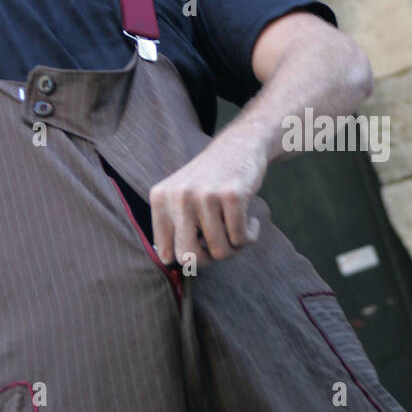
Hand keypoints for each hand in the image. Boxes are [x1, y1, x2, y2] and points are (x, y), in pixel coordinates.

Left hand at [149, 135, 266, 268]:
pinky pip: (241, 238)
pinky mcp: (232, 195)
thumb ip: (173, 228)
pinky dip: (249, 236)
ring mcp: (204, 195)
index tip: (201, 246)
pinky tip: (251, 220)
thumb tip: (177, 265)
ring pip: (220, 251)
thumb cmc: (209, 182)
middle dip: (209, 260)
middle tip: (220, 246)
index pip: (166, 254)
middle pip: (189, 258)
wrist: (238, 146)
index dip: (187, 258)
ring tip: (238, 229)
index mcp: (160, 198)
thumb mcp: (180, 197)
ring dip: (235, 247)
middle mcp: (178, 196)